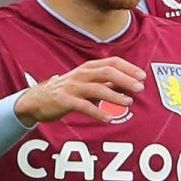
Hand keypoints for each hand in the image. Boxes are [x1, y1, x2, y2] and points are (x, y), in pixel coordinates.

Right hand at [13, 56, 145, 125]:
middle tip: (140, 88)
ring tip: (128, 103)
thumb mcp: (88, 83)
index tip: (142, 76)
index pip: (112, 62)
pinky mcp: (64, 100)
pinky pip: (83, 106)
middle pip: (107, 72)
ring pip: (97, 88)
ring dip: (114, 96)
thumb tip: (130, 84)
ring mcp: (72, 86)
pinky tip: (108, 118)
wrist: (38, 99)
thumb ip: (106, 83)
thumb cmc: (69, 90)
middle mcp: (81, 74)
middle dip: (125, 79)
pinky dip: (97, 112)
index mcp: (89, 67)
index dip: (128, 68)